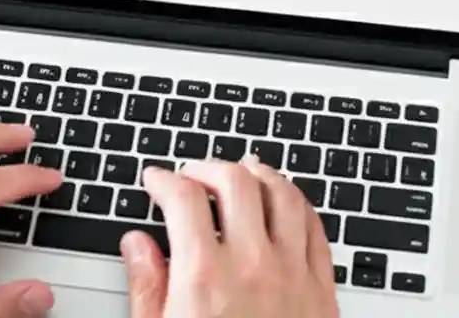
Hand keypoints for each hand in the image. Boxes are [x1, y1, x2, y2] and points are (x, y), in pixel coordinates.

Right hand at [120, 156, 338, 317]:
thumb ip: (147, 289)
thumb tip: (137, 246)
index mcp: (205, 279)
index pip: (183, 198)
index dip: (164, 179)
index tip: (156, 180)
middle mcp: (253, 266)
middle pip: (235, 182)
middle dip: (208, 168)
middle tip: (192, 175)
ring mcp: (294, 274)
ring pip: (283, 194)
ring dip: (259, 174)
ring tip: (242, 172)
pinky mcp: (322, 290)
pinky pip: (315, 227)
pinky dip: (297, 203)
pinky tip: (284, 202)